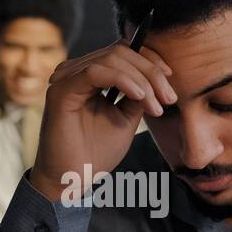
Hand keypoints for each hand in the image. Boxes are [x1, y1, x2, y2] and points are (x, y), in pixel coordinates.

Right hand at [32, 40, 175, 200]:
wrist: (72, 181)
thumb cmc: (95, 153)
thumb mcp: (126, 118)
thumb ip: (137, 94)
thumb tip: (157, 75)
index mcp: (87, 75)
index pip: (121, 51)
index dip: (149, 60)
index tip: (170, 79)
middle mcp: (74, 72)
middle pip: (119, 52)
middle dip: (151, 72)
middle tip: (169, 98)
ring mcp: (65, 78)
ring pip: (111, 59)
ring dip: (142, 80)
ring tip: (156, 105)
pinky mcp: (61, 90)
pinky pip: (96, 72)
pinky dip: (123, 81)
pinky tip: (140, 97)